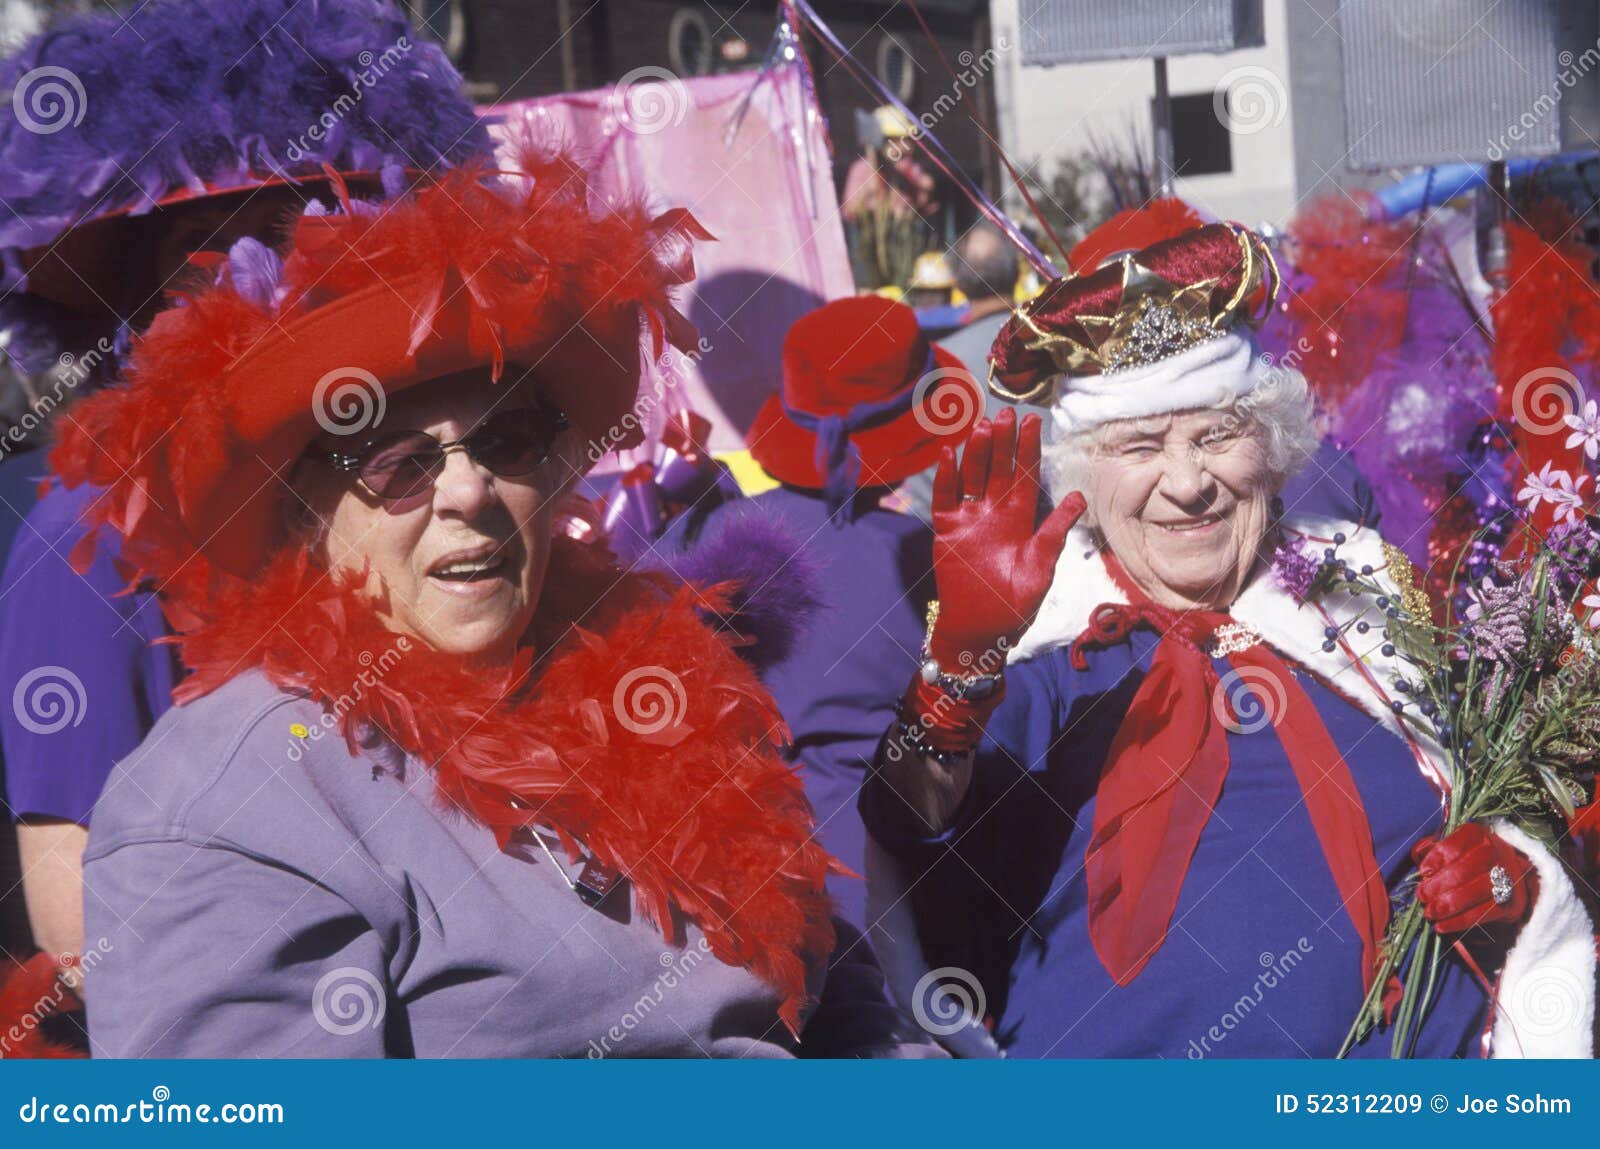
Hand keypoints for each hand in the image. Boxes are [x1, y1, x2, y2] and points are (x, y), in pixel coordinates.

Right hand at [928, 407, 1083, 664]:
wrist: (981, 630)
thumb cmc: (1015, 603)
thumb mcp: (1041, 566)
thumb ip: (1054, 531)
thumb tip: (1079, 496)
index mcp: (1020, 518)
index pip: (1025, 476)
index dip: (1028, 450)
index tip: (1032, 422)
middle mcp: (994, 512)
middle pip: (998, 469)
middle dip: (1003, 442)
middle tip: (1006, 413)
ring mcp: (969, 519)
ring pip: (973, 477)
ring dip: (976, 452)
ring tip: (982, 426)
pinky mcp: (947, 530)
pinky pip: (945, 497)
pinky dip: (946, 476)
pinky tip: (948, 452)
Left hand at [1412, 823, 1537, 933]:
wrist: (1506, 876)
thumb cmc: (1467, 859)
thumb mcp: (1452, 848)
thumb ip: (1433, 851)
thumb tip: (1420, 860)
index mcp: (1478, 836)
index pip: (1456, 845)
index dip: (1437, 858)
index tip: (1423, 871)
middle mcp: (1495, 853)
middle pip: (1466, 869)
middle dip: (1440, 885)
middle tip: (1422, 896)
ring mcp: (1506, 878)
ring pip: (1476, 892)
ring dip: (1449, 905)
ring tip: (1429, 912)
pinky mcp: (1509, 902)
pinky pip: (1483, 913)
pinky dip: (1460, 921)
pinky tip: (1441, 926)